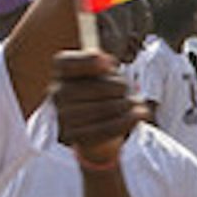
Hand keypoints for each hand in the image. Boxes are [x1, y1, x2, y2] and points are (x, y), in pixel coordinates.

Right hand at [52, 50, 136, 166]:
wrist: (97, 126)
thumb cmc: (103, 91)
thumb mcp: (105, 72)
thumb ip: (104, 64)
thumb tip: (106, 63)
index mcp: (61, 70)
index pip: (66, 62)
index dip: (88, 61)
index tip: (108, 64)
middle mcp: (57, 92)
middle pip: (97, 86)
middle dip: (120, 87)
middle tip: (128, 89)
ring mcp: (63, 115)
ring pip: (105, 108)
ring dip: (128, 106)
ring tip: (136, 104)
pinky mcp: (75, 135)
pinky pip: (105, 128)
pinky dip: (126, 122)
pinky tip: (138, 116)